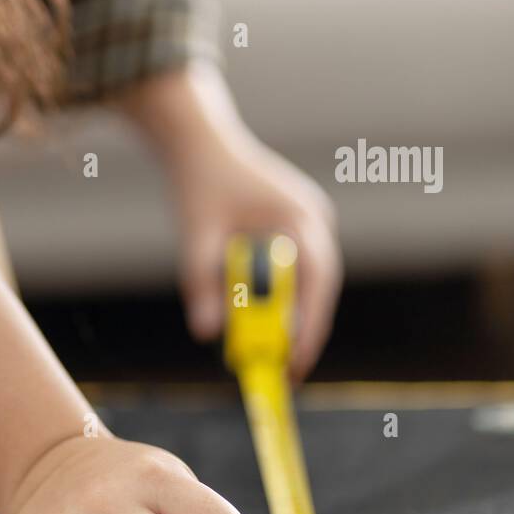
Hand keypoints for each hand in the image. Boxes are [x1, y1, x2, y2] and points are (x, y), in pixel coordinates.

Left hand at [118, 63, 341, 379]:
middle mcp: (313, 219)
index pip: (316, 284)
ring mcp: (306, 221)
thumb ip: (201, 284)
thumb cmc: (199, 184)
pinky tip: (263, 322)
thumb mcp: (195, 236)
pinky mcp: (293, 225)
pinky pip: (294, 269)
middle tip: (285, 373)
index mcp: (300, 217)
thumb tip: (206, 334)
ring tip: (272, 355)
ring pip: (308, 281)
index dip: (309, 329)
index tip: (295, 365)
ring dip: (290, 314)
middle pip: (318, 287)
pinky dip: (281, 295)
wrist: (198, 140)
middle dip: (302, 331)